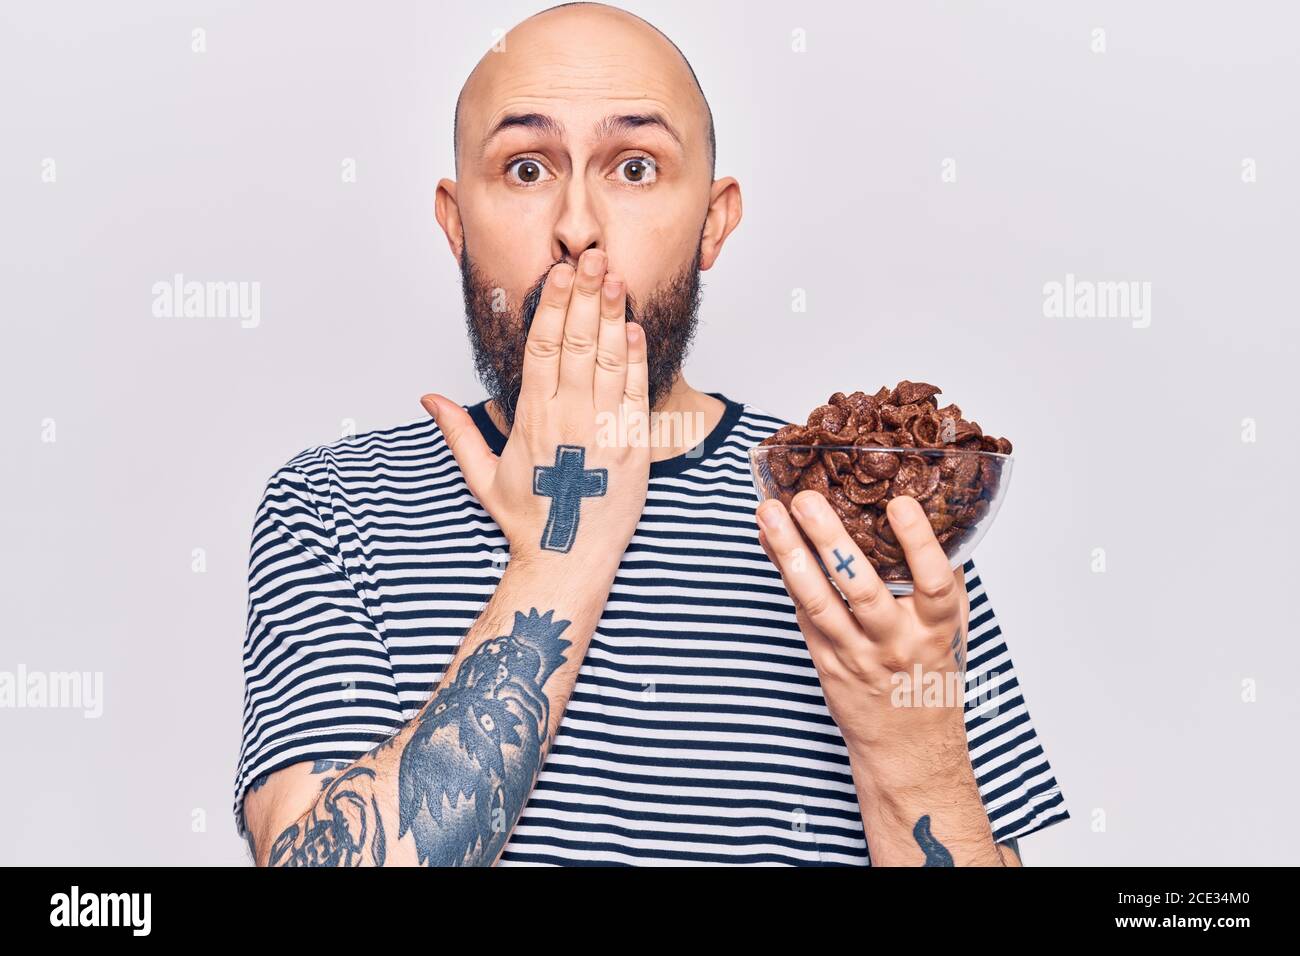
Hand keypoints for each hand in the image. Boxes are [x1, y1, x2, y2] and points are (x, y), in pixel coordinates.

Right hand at [422, 248, 650, 571]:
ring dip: (612, 315)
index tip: (558, 273)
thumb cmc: (528, 521)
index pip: (543, 349)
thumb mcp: (482, 476)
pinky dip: (635, 359)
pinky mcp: (632, 447)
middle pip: (577, 344)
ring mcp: (603, 432)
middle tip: (590, 256)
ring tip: (614, 276)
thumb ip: (458, 432)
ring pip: (608, 361)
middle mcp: (567, 420)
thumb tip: (429, 398)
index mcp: (531, 420)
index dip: (552, 307)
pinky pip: (635, 394)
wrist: (567, 561)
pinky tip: (632, 326)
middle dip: (584, 296)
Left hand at [755, 490, 970, 778]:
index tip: (900, 503)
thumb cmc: (931, 675)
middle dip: (830, 540)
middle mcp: (895, 642)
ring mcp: (855, 654)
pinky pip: (801, 612)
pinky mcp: (825, 661)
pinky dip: (784, 573)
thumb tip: (936, 513)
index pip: (933, 583)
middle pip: (861, 589)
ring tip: (768, 513)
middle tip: (805, 499)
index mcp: (936, 628)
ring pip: (818, 602)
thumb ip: (944, 578)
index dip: (918, 543)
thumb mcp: (952, 629)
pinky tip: (769, 541)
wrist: (909, 749)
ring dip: (789, 553)